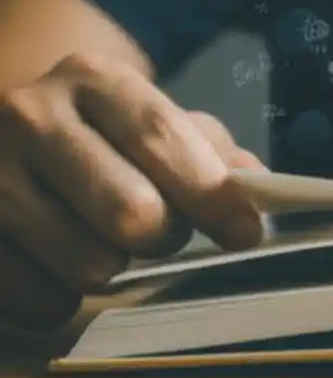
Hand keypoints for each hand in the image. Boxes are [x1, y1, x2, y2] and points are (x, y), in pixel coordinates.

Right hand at [0, 53, 264, 330]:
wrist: (7, 138)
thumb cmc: (103, 135)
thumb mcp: (157, 121)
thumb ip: (213, 152)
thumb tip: (261, 190)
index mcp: (93, 79)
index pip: (161, 137)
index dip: (212, 193)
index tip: (246, 232)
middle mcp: (31, 116)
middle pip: (131, 212)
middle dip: (164, 235)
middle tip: (161, 231)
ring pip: (89, 264)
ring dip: (115, 268)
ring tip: (104, 241)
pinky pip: (40, 298)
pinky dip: (64, 297)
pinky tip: (59, 264)